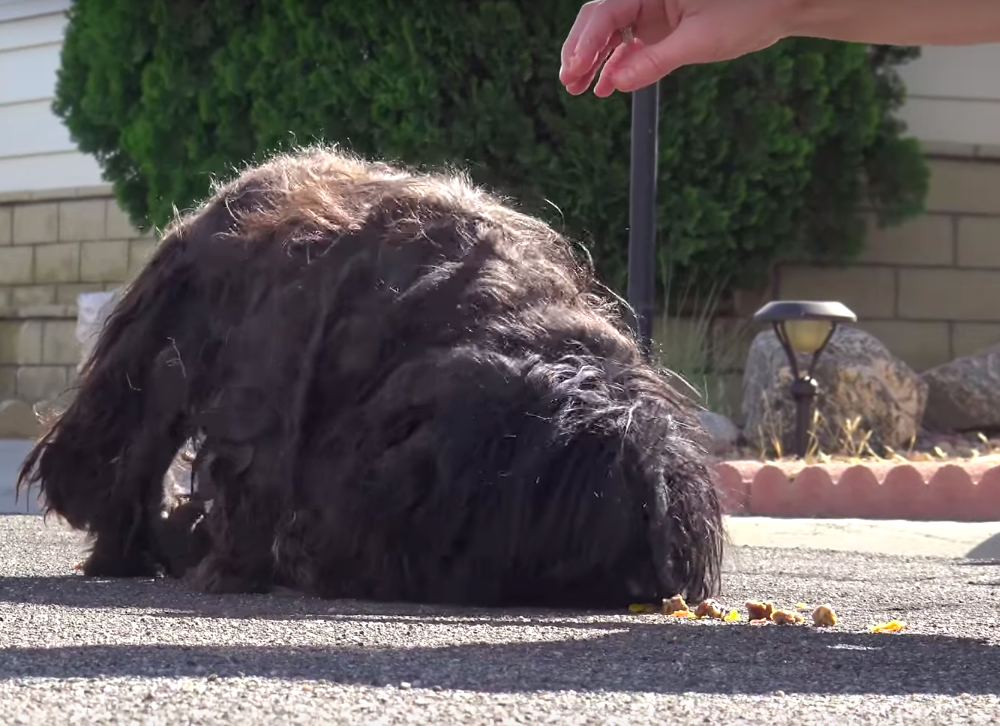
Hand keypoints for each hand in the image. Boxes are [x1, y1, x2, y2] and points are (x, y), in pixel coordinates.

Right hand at [559, 0, 794, 96]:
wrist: (779, 8)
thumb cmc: (748, 11)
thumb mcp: (700, 40)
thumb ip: (655, 60)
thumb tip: (617, 82)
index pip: (606, 12)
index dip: (587, 41)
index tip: (576, 68)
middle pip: (599, 20)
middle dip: (581, 50)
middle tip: (569, 80)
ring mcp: (652, 11)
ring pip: (610, 33)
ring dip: (592, 60)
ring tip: (577, 87)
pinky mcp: (661, 28)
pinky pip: (629, 44)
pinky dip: (616, 65)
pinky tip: (603, 86)